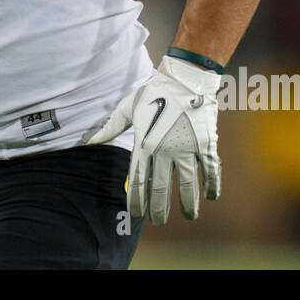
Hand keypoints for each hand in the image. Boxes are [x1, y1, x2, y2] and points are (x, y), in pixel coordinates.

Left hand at [86, 54, 221, 223]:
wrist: (187, 78)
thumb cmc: (154, 93)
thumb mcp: (128, 108)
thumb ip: (109, 128)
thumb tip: (86, 142)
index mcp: (144, 142)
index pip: (138, 180)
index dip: (136, 201)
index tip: (136, 215)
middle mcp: (165, 149)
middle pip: (160, 188)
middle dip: (159, 209)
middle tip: (159, 220)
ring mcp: (187, 148)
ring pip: (187, 185)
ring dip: (188, 204)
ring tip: (189, 216)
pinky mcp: (207, 144)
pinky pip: (211, 171)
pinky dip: (212, 186)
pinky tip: (210, 196)